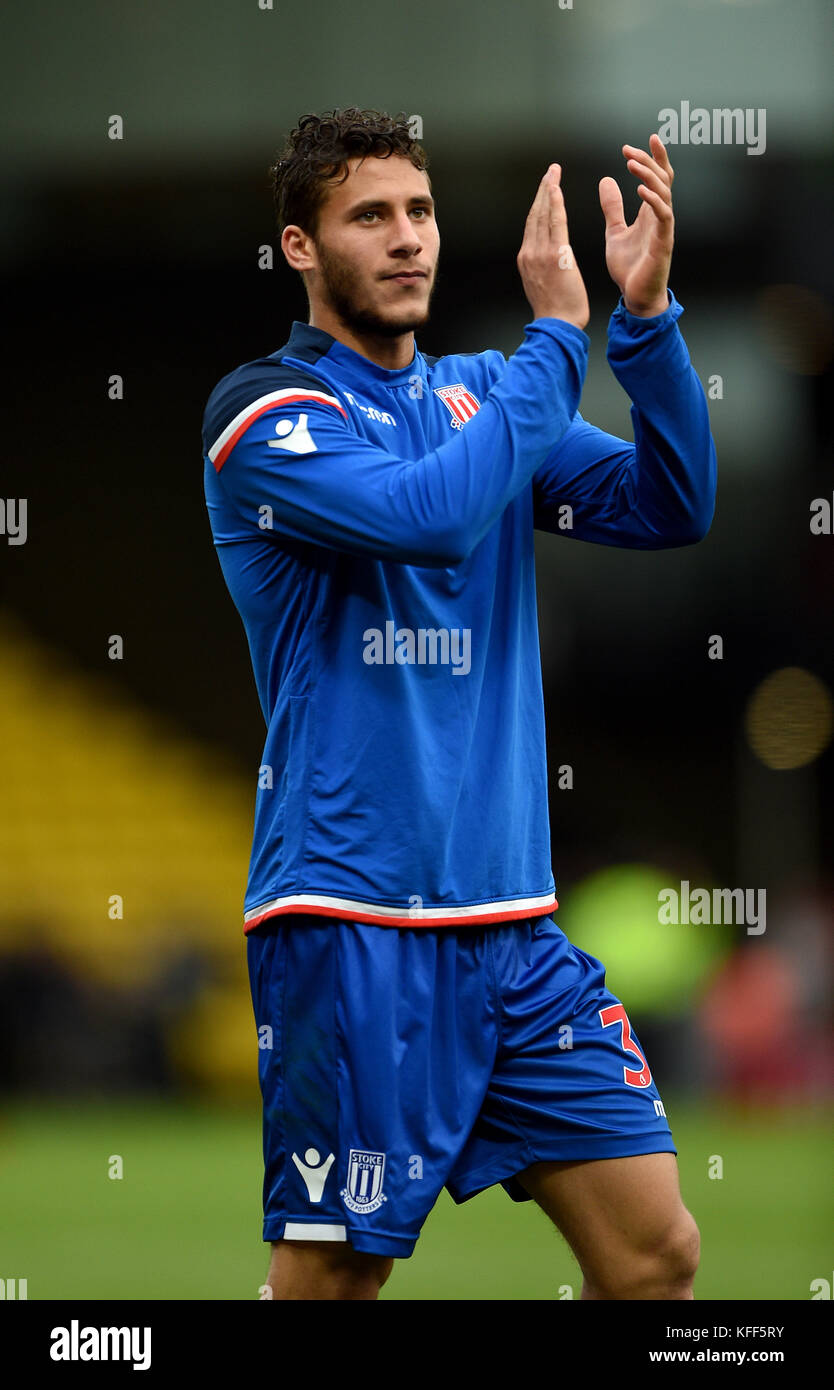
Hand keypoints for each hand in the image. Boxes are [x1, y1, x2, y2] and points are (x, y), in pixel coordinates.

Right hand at [518, 163, 589, 329]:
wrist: (557, 325)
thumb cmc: (556, 311)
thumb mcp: (542, 285)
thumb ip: (543, 267)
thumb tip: (550, 259)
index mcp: (526, 259)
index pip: (532, 225)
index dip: (538, 204)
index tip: (545, 189)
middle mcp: (529, 253)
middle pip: (534, 214)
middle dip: (542, 190)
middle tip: (550, 171)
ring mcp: (540, 253)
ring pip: (542, 214)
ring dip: (548, 190)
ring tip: (554, 172)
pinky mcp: (555, 255)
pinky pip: (555, 223)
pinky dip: (555, 203)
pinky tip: (557, 188)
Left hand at [599, 134, 674, 316]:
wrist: (635, 298)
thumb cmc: (628, 268)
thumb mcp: (614, 231)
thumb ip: (613, 207)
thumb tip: (606, 180)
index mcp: (649, 212)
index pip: (656, 177)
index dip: (652, 157)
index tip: (638, 141)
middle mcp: (660, 216)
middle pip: (663, 179)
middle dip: (648, 160)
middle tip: (628, 149)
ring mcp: (664, 229)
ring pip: (664, 193)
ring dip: (649, 175)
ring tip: (631, 163)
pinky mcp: (663, 243)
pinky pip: (663, 216)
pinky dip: (654, 200)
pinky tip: (641, 189)